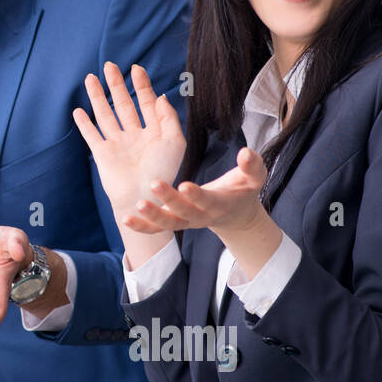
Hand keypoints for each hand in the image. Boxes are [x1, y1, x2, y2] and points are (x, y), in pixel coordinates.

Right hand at [72, 62, 185, 221]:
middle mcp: (133, 135)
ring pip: (105, 114)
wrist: (144, 197)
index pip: (146, 102)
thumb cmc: (163, 172)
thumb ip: (169, 118)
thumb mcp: (175, 142)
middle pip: (122, 104)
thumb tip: (160, 97)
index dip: (142, 85)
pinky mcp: (103, 154)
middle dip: (116, 84)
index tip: (136, 68)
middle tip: (109, 66)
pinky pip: (91, 135)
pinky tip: (78, 111)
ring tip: (90, 78)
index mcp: (152, 131)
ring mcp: (117, 144)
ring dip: (97, 97)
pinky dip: (84, 124)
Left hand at [124, 147, 268, 235]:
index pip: (207, 200)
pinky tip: (127, 219)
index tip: (185, 185)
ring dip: (152, 217)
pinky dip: (142, 227)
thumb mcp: (254, 177)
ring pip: (168, 224)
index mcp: (219, 203)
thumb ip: (252, 165)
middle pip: (184, 211)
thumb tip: (246, 153)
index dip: (197, 195)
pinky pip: (157, 229)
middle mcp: (201, 215)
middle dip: (170, 200)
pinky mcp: (175, 223)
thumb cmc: (242, 189)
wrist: (235, 214)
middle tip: (154, 184)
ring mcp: (186, 222)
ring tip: (137, 205)